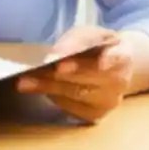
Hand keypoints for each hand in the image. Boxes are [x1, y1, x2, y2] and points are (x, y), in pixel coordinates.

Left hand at [16, 26, 133, 123]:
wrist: (109, 67)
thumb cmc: (95, 47)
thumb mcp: (89, 34)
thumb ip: (76, 40)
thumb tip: (57, 53)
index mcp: (123, 55)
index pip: (117, 59)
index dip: (106, 61)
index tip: (97, 63)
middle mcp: (120, 82)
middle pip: (91, 78)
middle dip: (65, 73)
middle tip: (42, 66)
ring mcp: (108, 101)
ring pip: (77, 94)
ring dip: (49, 86)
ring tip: (25, 81)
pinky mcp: (94, 115)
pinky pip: (71, 107)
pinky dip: (53, 96)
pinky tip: (36, 88)